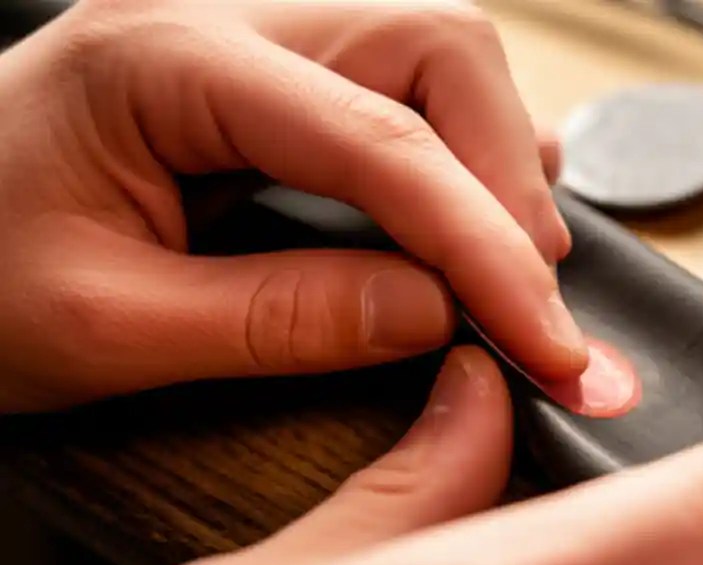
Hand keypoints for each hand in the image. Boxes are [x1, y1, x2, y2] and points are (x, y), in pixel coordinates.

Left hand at [0, 0, 586, 413]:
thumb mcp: (106, 328)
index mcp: (169, 59)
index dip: (483, 246)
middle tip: (530, 302)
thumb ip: (279, 320)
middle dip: (505, 181)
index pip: (380, 139)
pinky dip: (464, 151)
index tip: (543, 340)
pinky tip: (479, 212)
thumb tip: (437, 315)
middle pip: (438, 48)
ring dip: (495, 162)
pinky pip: (405, 83)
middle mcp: (227, 17)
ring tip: (514, 269)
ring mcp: (254, 35)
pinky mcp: (273, 75)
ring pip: (438, 55)